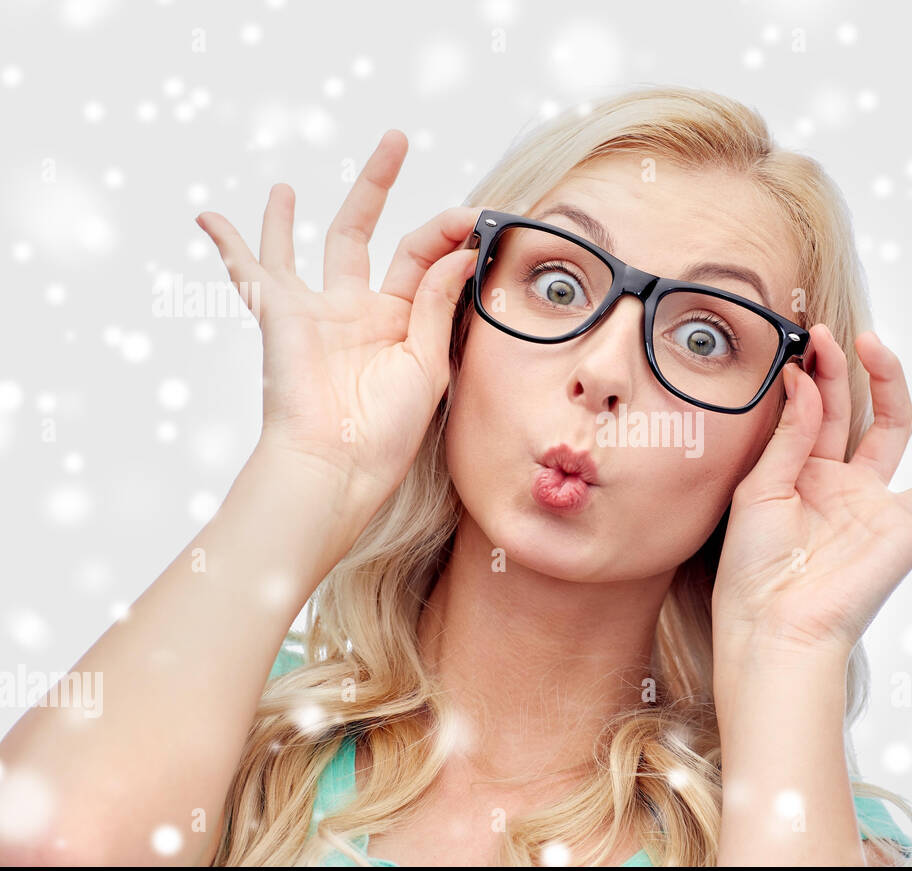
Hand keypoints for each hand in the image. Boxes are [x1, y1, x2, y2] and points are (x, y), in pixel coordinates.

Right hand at [196, 129, 480, 512]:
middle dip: (379, 186)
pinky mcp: (280, 313)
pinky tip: (210, 217)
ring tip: (288, 186)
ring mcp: (317, 309)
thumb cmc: (386, 430)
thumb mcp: (427, 363)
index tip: (476, 213)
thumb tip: (462, 249)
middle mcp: (358, 309)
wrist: (336, 465)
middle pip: (367, 233)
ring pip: (305, 247)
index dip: (449, 231)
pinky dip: (230, 243)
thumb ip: (436, 302)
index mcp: (401, 321)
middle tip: (395, 139)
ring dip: (295, 213)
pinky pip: (250, 271)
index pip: (425, 257)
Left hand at [712, 324, 911, 664]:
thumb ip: (791, 434)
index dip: (827, 372)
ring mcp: (884, 516)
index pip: (829, 409)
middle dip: (879, 377)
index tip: (817, 337)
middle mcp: (853, 491)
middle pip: (882, 423)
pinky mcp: (909, 542)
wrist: (770, 625)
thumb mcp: (760, 489)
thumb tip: (810, 379)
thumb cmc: (752, 567)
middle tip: (869, 339)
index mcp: (811, 476)